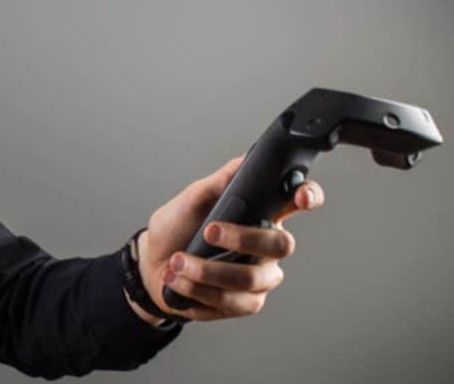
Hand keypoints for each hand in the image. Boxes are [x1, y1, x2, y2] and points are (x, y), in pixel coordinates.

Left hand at [134, 154, 324, 321]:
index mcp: (261, 213)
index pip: (297, 201)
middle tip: (208, 231)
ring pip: (251, 278)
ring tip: (177, 261)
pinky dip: (198, 289)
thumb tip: (247, 159)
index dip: (308, 197)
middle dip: (242, 239)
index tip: (301, 197)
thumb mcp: (192, 199)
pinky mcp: (245, 302)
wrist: (152, 264)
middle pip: (280, 245)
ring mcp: (260, 277)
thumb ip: (221, 181)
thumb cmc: (176, 228)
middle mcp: (267, 246)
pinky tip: (177, 278)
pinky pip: (232, 301)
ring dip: (207, 270)